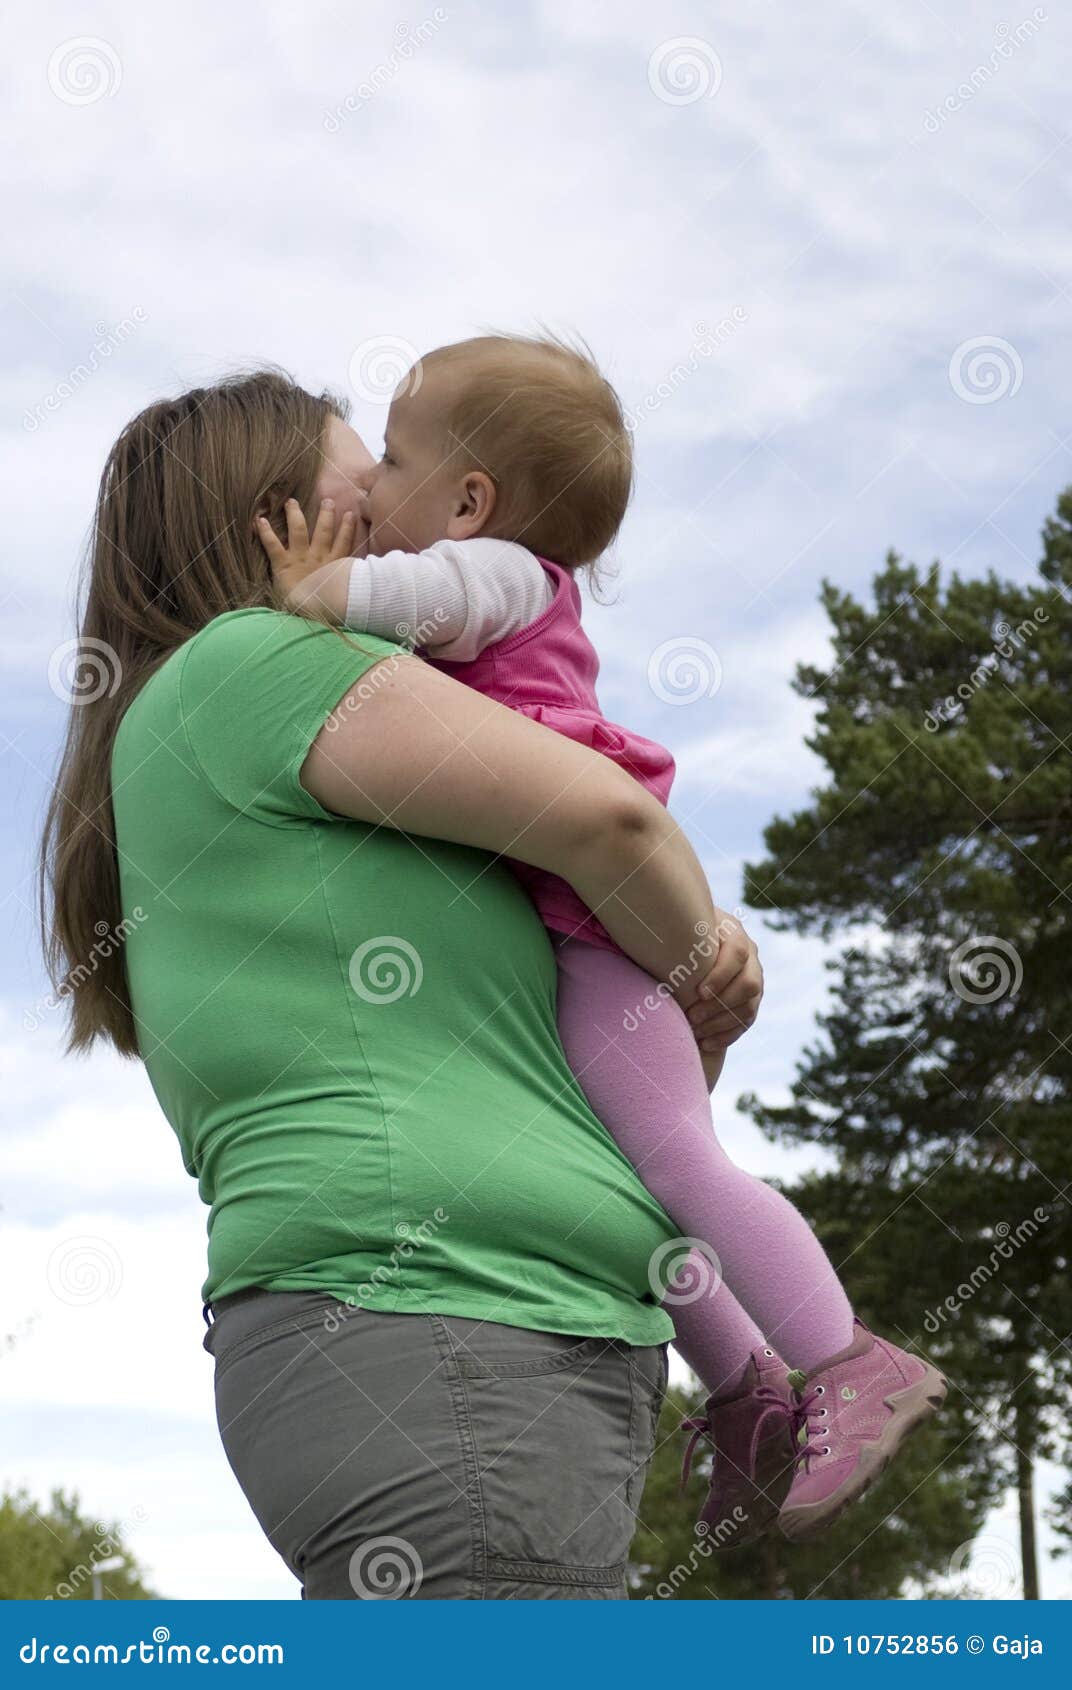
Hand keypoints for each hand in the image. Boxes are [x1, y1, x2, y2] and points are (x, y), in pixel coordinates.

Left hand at [257, 496, 364, 602]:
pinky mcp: (283, 565)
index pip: (343, 544)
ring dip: (296, 515)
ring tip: (292, 502)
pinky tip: (260, 520)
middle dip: (326, 515)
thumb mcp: (340, 595)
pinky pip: (274, 545)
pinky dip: (266, 533)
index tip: (351, 514)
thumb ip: (344, 585)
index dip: (347, 529)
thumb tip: (361, 584)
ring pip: (300, 532)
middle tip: (328, 500)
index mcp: (333, 567)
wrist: (311, 616)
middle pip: (324, 532)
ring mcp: (301, 560)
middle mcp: (318, 559)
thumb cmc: (324, 609)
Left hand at [685, 910, 762, 1056]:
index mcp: (734, 932)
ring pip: (748, 1007)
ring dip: (721, 1024)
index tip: (698, 993)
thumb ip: (678, 934)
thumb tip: (656, 947)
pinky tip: (705, 1044)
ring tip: (695, 1032)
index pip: (737, 953)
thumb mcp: (679, 927)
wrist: (688, 941)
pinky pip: (745, 1022)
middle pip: (748, 984)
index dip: (721, 976)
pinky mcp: (750, 1000)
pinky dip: (726, 1036)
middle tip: (692, 1016)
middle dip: (720, 1004)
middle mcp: (750, 956)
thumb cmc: (677, 933)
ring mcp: (754, 979)